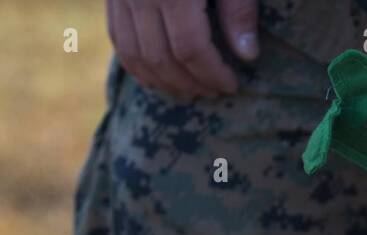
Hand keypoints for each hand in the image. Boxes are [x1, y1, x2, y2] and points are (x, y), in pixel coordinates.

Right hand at [108, 0, 259, 97]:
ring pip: (134, 54)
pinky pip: (118, 39)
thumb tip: (248, 56)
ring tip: (190, 90)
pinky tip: (160, 77)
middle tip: (214, 92)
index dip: (213, 73)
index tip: (232, 85)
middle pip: (160, 57)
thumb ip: (239, 10)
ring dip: (162, 81)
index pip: (190, 48)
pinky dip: (137, 65)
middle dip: (190, 83)